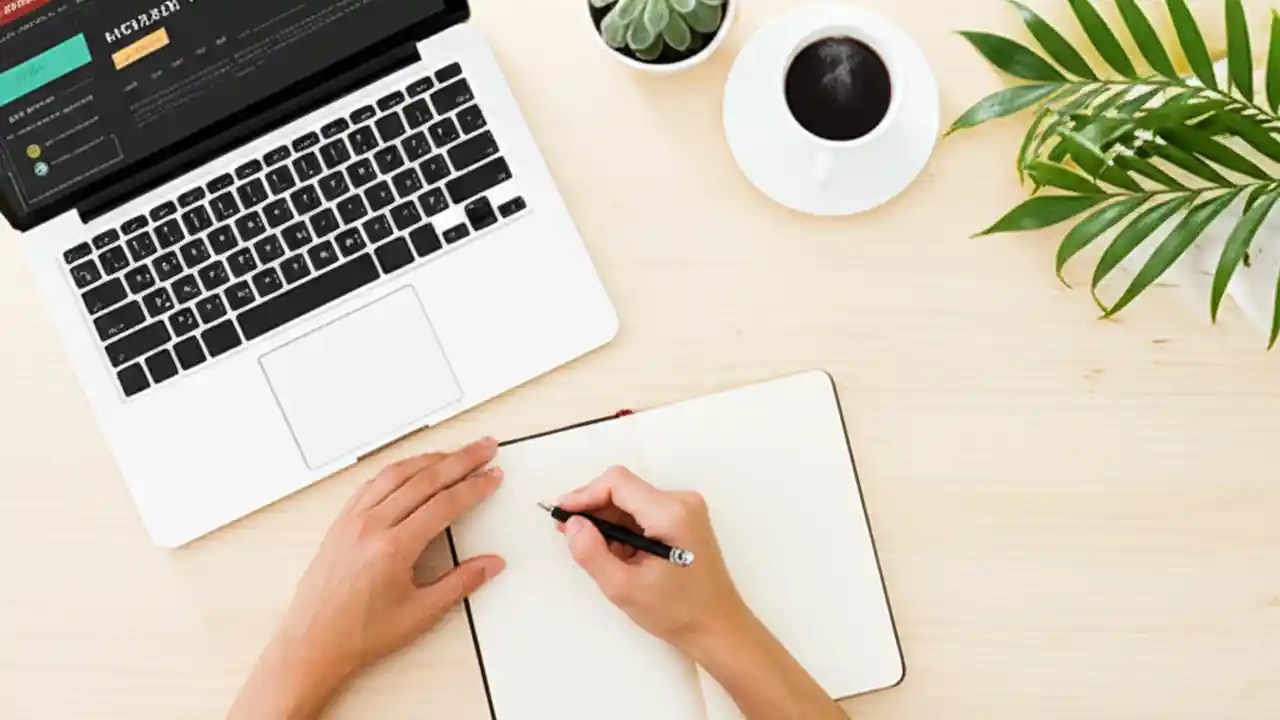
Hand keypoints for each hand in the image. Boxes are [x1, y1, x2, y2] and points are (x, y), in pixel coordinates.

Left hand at [227, 438, 505, 719]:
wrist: (311, 644)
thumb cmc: (357, 634)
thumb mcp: (419, 613)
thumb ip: (460, 583)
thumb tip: (489, 564)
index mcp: (392, 548)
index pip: (444, 504)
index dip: (474, 487)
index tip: (491, 477)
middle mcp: (370, 527)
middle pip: (424, 479)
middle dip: (460, 460)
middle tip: (483, 449)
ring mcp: (352, 521)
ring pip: (396, 475)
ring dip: (429, 458)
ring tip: (453, 453)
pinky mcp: (340, 523)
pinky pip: (371, 484)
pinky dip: (396, 470)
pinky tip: (408, 469)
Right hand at [555, 467, 750, 652]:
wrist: (718, 626)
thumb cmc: (679, 612)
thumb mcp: (624, 588)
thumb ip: (592, 553)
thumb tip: (573, 524)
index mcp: (671, 513)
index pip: (617, 483)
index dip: (584, 494)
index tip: (562, 514)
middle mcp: (682, 502)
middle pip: (623, 489)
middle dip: (593, 509)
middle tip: (569, 534)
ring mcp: (685, 509)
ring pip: (631, 501)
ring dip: (607, 521)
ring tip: (593, 551)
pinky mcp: (684, 519)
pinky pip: (643, 512)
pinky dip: (624, 528)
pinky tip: (616, 553)